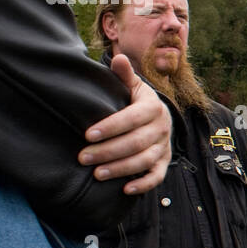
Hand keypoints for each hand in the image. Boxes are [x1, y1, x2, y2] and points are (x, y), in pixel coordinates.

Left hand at [79, 54, 170, 193]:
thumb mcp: (132, 86)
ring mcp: (163, 146)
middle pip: (136, 142)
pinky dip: (144, 184)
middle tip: (83, 158)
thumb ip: (123, 75)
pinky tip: (125, 189)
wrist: (159, 117)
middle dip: (108, 151)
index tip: (88, 134)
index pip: (132, 118)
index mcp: (152, 107)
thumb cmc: (136, 101)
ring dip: (120, 169)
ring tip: (96, 174)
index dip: (111, 127)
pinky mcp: (164, 162)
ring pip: (144, 160)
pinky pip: (157, 176)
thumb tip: (118, 58)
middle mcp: (161, 127)